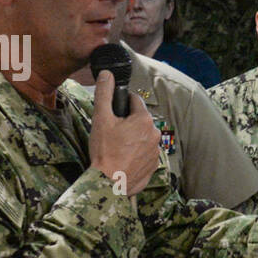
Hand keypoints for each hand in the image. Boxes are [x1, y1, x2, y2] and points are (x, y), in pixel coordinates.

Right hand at [88, 70, 159, 195]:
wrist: (109, 183)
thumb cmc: (104, 150)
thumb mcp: (101, 118)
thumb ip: (104, 93)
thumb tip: (107, 74)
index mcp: (144, 120)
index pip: (135, 101)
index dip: (122, 104)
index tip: (112, 113)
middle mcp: (155, 134)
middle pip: (139, 120)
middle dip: (127, 123)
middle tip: (112, 133)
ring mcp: (156, 151)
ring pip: (143, 137)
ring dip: (132, 138)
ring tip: (117, 148)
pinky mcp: (154, 165)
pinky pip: (145, 152)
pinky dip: (136, 153)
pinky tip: (124, 159)